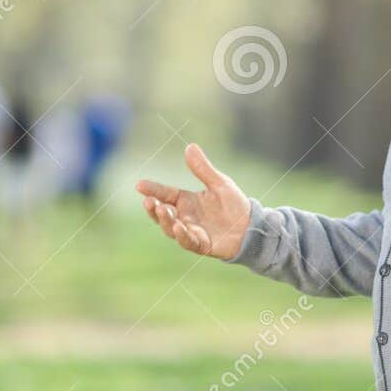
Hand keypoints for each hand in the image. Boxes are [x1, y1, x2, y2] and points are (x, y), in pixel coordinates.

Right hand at [135, 143, 250, 260]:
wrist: (251, 226)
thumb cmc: (234, 205)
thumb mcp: (219, 183)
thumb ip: (203, 169)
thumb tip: (189, 146)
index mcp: (186, 201)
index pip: (165, 194)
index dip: (152, 189)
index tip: (139, 184)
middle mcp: (184, 217)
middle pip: (162, 213)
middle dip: (153, 208)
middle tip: (148, 201)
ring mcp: (191, 232)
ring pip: (170, 228)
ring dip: (165, 220)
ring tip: (161, 210)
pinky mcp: (201, 244)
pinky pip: (188, 241)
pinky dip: (182, 235)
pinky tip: (178, 226)